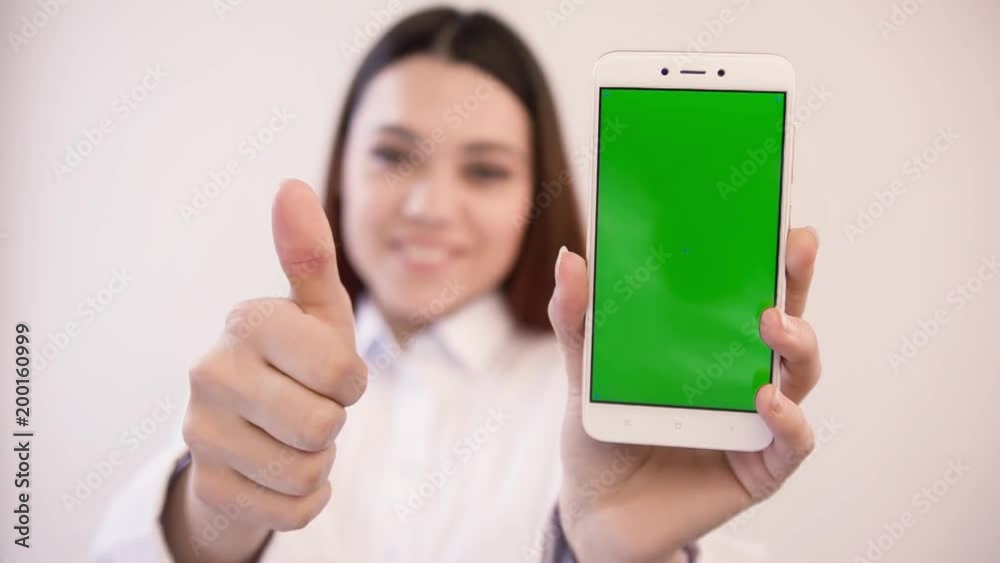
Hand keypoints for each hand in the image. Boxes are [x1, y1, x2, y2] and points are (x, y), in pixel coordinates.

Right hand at [162, 179, 366, 562]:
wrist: (246, 430)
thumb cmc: (296, 358)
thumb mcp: (316, 310)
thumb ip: (310, 254)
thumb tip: (290, 186)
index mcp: (246, 320)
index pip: (342, 372)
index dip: (351, 381)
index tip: (331, 372)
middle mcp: (209, 372)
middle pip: (323, 425)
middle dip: (332, 422)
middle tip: (308, 404)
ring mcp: (201, 433)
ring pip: (307, 471)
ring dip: (317, 460)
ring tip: (291, 434)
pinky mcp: (208, 486)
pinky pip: (294, 511)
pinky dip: (304, 499)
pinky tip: (279, 470)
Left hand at [549, 227, 820, 562]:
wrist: (599, 513)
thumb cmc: (604, 435)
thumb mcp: (584, 374)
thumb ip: (577, 321)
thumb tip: (569, 256)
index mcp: (708, 344)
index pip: (745, 290)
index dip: (765, 253)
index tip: (775, 213)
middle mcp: (743, 375)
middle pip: (784, 319)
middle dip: (795, 280)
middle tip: (796, 244)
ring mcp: (757, 420)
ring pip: (800, 373)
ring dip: (797, 343)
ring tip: (772, 322)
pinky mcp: (760, 466)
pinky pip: (791, 441)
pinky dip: (787, 420)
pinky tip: (765, 400)